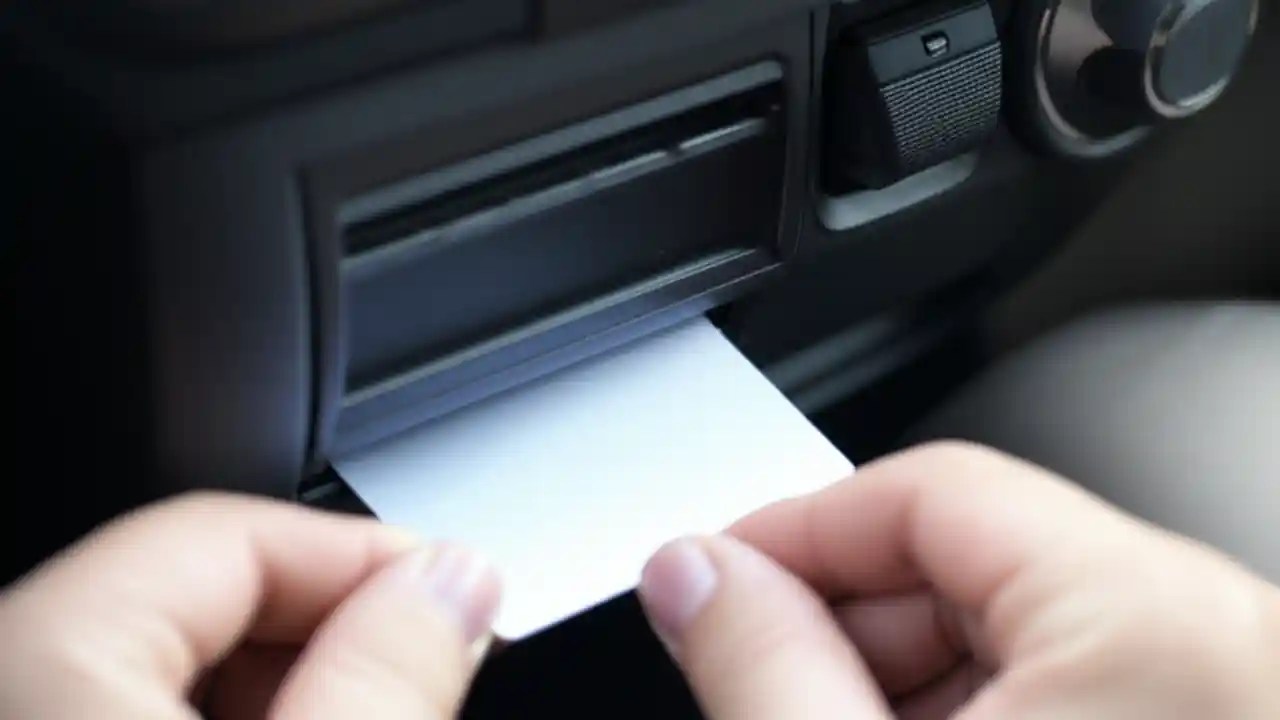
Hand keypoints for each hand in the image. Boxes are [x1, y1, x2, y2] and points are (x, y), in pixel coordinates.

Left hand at [0, 493, 499, 719]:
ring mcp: (22, 715)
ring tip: (369, 718)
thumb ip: (379, 679)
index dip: (366, 554)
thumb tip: (452, 581)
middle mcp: (7, 679)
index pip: (225, 531)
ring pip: (167, 666)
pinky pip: (130, 712)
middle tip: (428, 674)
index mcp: (35, 662)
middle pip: (194, 595)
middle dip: (333, 626)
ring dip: (291, 686)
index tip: (456, 596)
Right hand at [638, 442, 1279, 718]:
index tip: (713, 577)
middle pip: (971, 556)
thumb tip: (692, 576)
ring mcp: (1227, 690)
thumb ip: (762, 668)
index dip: (793, 527)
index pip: (927, 489)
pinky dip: (979, 712)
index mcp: (1156, 625)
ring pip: (1018, 629)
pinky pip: (1074, 682)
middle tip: (757, 681)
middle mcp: (1224, 643)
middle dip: (842, 619)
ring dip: (902, 681)